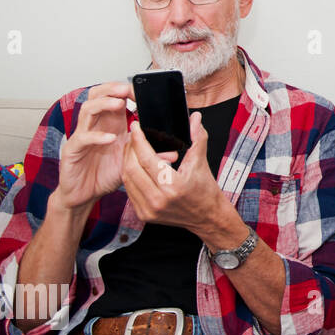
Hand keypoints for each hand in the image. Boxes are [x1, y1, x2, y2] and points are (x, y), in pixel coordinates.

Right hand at [52, 82, 149, 213]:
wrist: (84, 195)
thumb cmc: (104, 174)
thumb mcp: (131, 161)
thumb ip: (149, 154)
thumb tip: (173, 153)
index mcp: (110, 124)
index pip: (114, 98)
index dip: (125, 90)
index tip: (142, 90)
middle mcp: (95, 126)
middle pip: (96, 96)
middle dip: (111, 89)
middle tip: (127, 89)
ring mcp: (82, 136)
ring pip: (86, 110)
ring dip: (103, 104)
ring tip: (119, 104)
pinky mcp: (72, 150)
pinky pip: (82, 138)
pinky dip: (96, 136)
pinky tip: (110, 138)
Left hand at [122, 112, 224, 231]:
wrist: (207, 217)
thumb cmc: (205, 190)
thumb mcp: (202, 162)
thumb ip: (197, 137)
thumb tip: (195, 118)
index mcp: (173, 186)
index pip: (147, 159)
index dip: (139, 140)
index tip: (136, 127)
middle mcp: (158, 200)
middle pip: (132, 168)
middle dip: (130, 149)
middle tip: (133, 137)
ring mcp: (149, 209)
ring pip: (127, 179)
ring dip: (127, 161)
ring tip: (133, 149)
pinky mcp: (144, 214)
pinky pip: (129, 190)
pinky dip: (130, 175)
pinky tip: (136, 166)